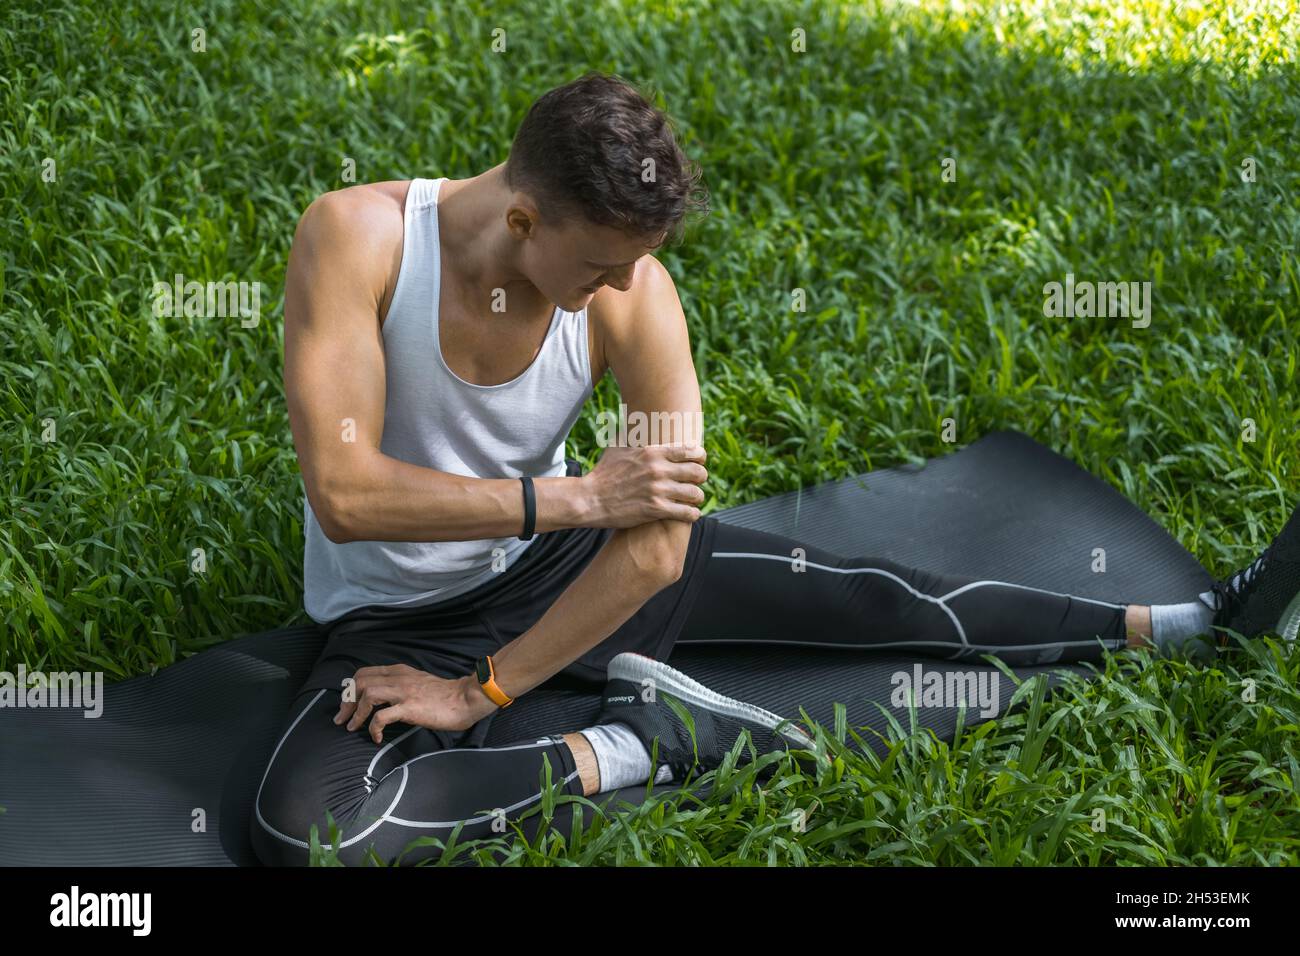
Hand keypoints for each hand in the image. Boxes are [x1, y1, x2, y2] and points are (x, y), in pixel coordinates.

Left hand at [333, 665, 496, 743]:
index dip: (351, 689)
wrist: (465, 698)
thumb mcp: (418, 682)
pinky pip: (381, 717)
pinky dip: (373, 728)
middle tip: (343, 719)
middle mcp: (398, 678)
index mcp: (399, 671)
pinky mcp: (410, 708)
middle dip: (347, 702)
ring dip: (356, 713)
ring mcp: (404, 692)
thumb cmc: (445, 695)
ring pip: (367, 695)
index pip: (364, 673)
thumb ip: (401, 685)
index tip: (347, 705)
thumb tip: (385, 698)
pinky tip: (376, 737)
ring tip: (353, 727)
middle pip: (360, 682)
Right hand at [582, 442, 707, 527]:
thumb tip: (639, 421)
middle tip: (696, 483)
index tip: (698, 463)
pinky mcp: (655, 509)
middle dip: (701, 478)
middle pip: (698, 472)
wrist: (590, 498)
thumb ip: (634, 434)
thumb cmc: (604, 472)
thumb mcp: (618, 446)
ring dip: (697, 498)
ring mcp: (657, 490)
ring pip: (695, 494)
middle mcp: (658, 469)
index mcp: (652, 452)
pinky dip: (692, 515)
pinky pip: (687, 513)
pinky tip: (688, 514)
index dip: (700, 457)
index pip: (691, 450)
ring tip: (692, 500)